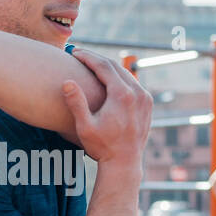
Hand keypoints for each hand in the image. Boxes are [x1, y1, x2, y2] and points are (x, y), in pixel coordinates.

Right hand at [60, 47, 152, 168]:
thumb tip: (67, 82)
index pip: (103, 66)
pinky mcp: (148, 103)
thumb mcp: (85, 127)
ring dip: (107, 66)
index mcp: (122, 95)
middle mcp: (137, 93)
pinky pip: (132, 83)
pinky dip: (118, 76)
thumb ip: (76, 103)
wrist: (124, 163)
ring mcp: (145, 97)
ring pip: (125, 73)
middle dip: (96, 58)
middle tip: (79, 54)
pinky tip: (106, 77)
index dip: (87, 57)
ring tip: (90, 63)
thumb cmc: (102, 146)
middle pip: (114, 66)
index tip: (74, 52)